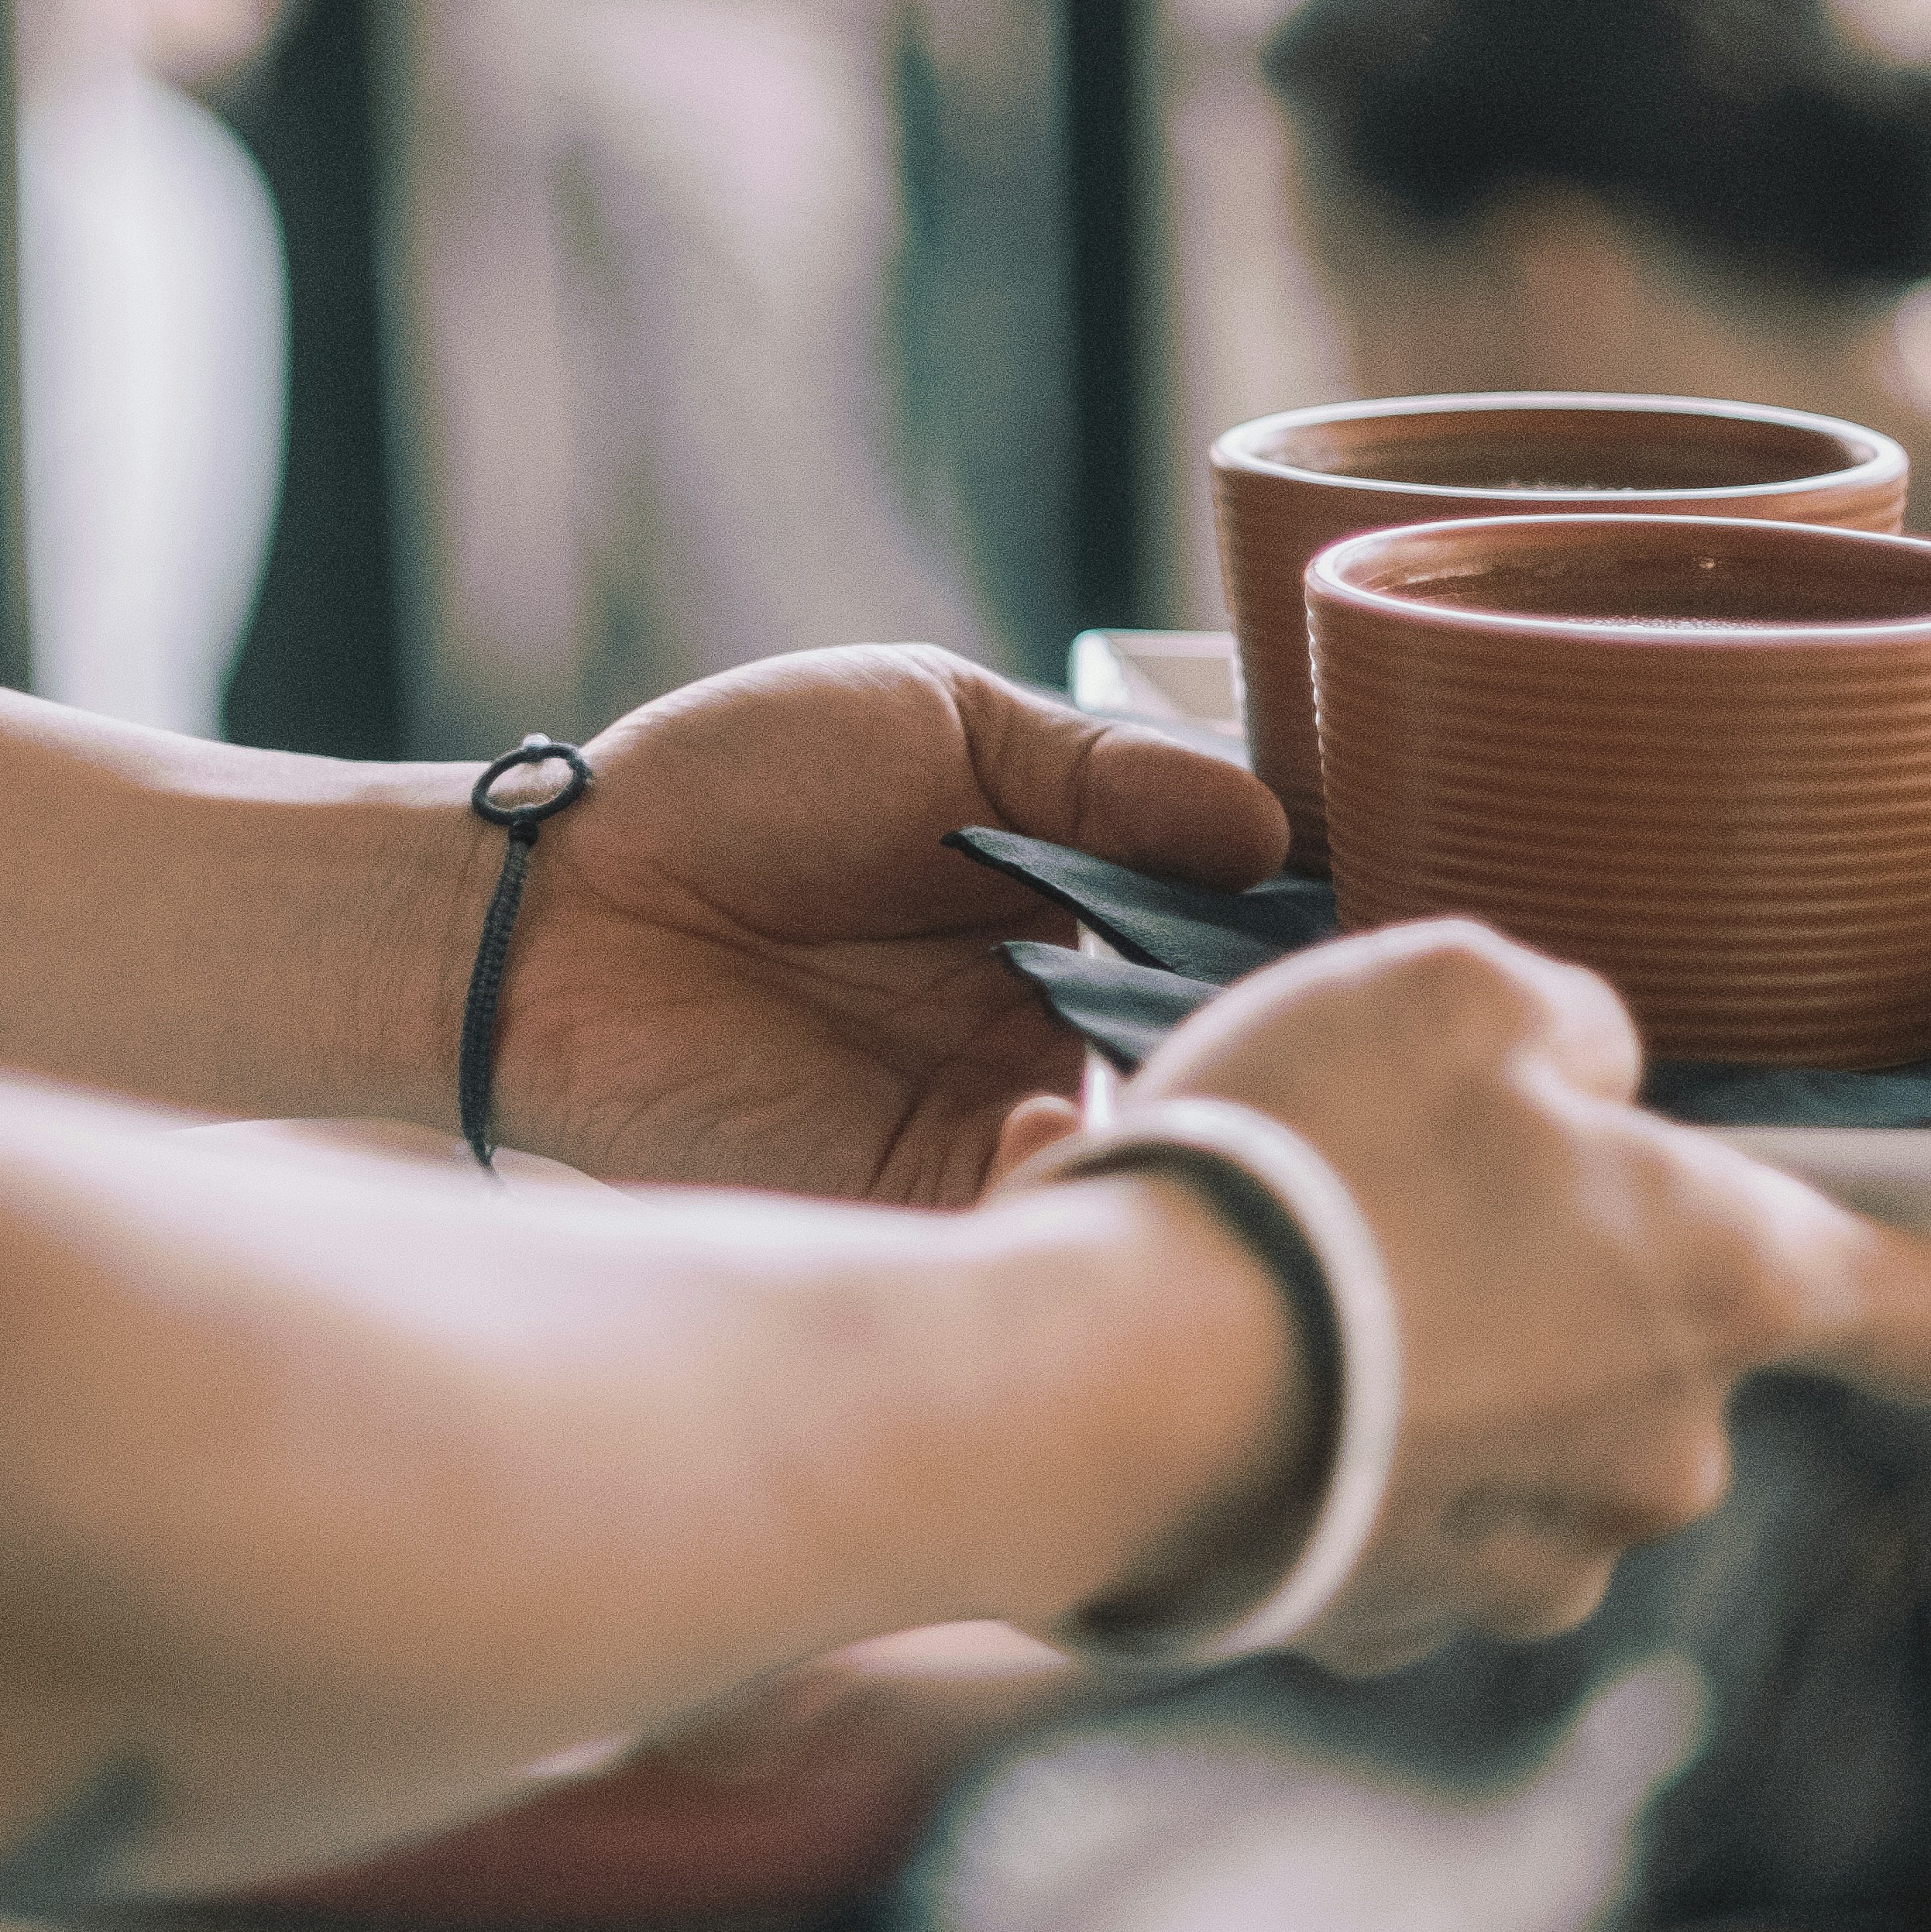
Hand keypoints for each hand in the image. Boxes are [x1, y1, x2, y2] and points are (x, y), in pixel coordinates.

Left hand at [486, 648, 1286, 1203]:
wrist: (558, 909)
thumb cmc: (732, 786)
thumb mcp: (941, 725)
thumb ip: (1106, 772)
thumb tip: (1270, 822)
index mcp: (1082, 904)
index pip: (1234, 931)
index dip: (1304, 935)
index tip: (1371, 925)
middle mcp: (1062, 1020)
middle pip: (1216, 1046)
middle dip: (1275, 1041)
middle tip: (1329, 1021)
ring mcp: (1003, 1112)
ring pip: (1152, 1134)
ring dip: (1198, 1114)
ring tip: (1228, 1078)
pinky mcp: (931, 1192)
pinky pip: (1043, 1206)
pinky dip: (1080, 1177)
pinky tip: (1079, 1123)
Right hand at [1054, 917, 1930, 1664]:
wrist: (1094, 1386)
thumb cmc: (1304, 1161)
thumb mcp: (1456, 988)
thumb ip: (1573, 1026)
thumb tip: (1595, 1080)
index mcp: (1726, 1287)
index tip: (1893, 1225)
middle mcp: (1658, 1460)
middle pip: (1685, 1367)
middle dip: (1587, 1286)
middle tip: (1445, 1192)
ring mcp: (1521, 1566)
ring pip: (1534, 1445)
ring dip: (1459, 1372)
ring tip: (1312, 1278)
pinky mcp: (1382, 1626)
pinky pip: (1403, 1517)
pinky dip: (1351, 1452)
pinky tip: (1246, 1369)